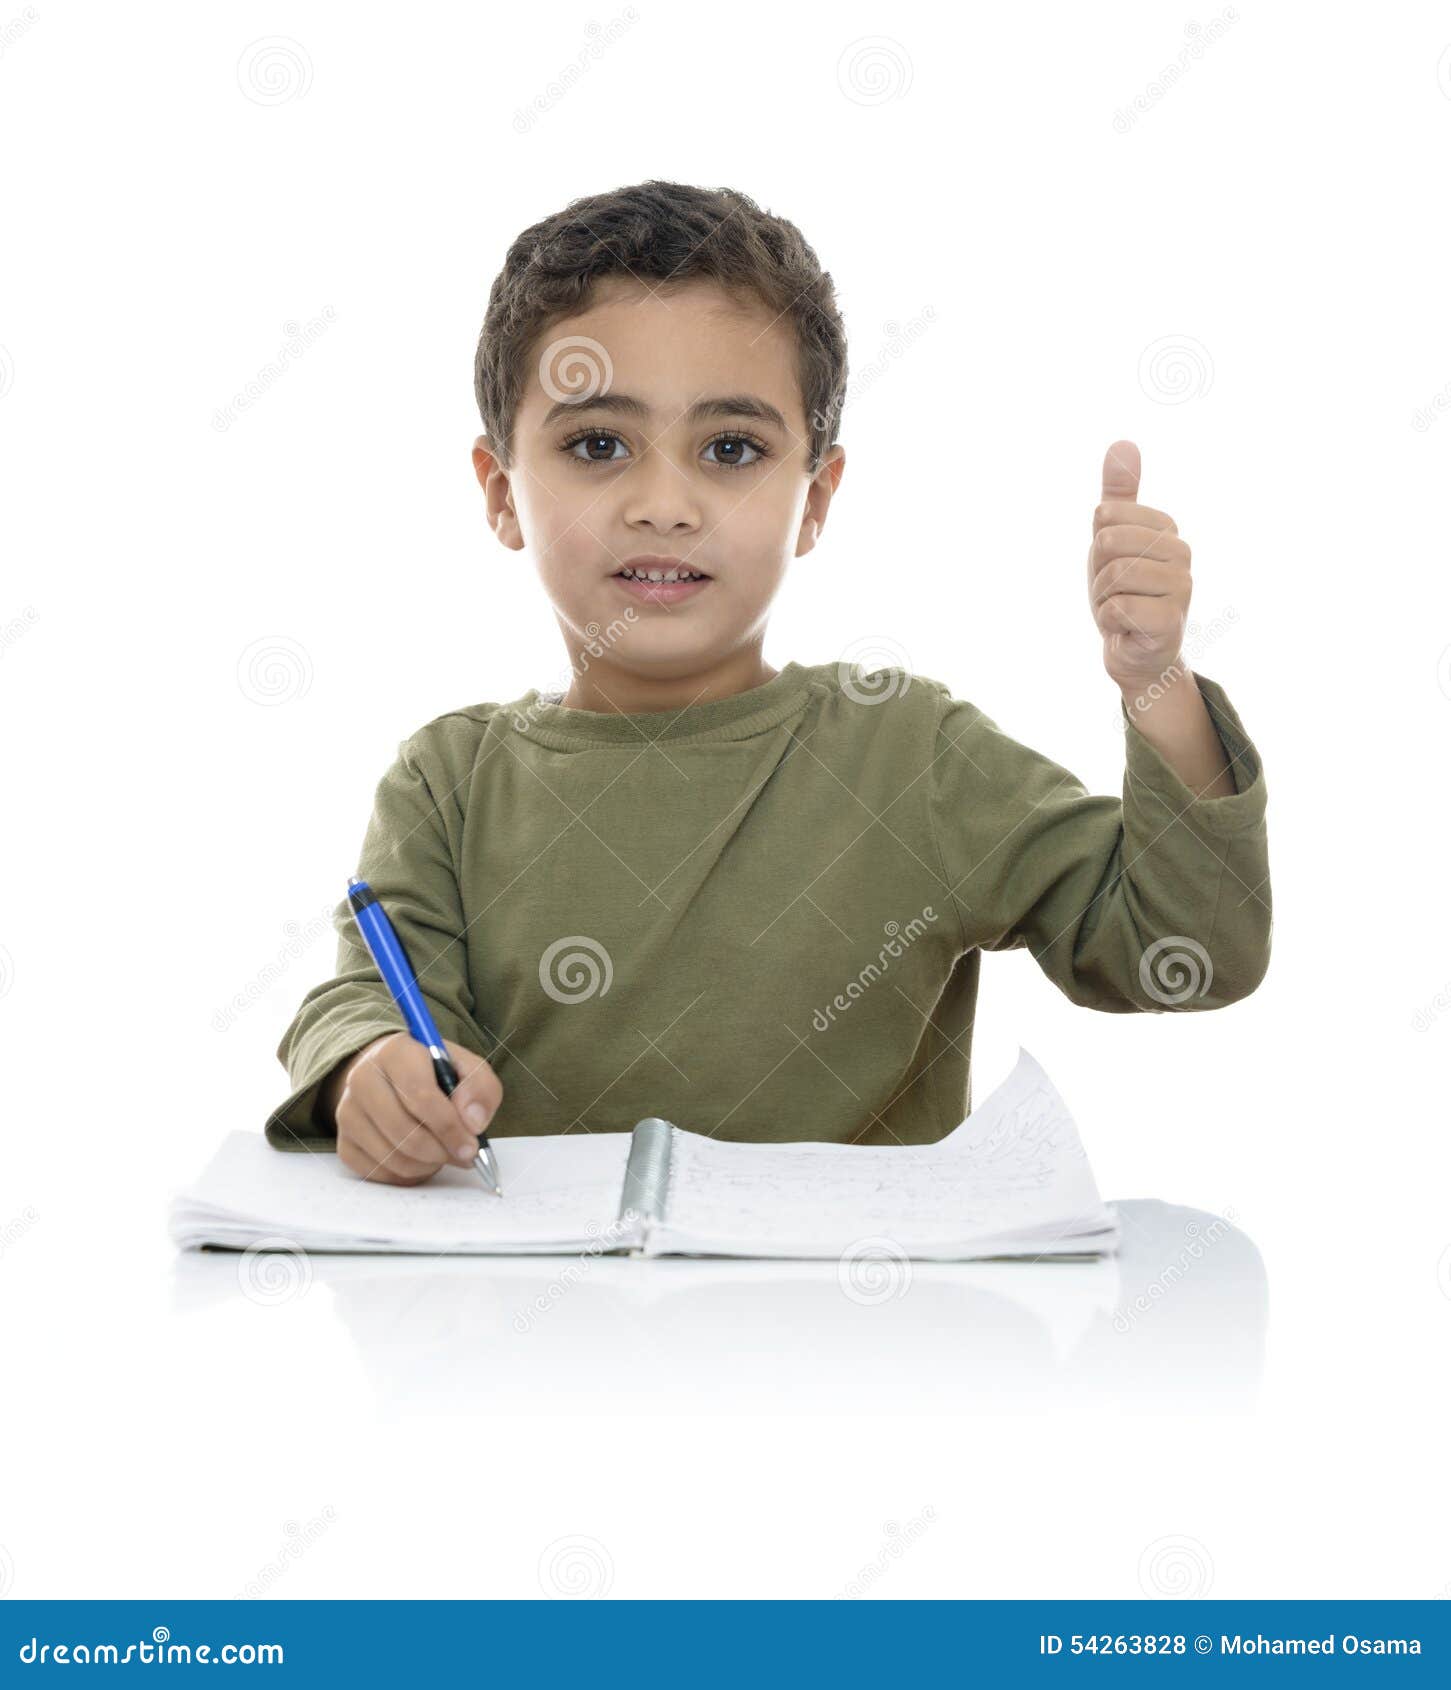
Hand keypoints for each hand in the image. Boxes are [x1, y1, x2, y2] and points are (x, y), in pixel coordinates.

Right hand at [327, 1033, 503, 1185]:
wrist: (391, 1075)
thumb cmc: (433, 1073)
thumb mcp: (466, 1068)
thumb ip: (480, 1089)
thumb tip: (473, 1123)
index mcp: (396, 1052)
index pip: (420, 1095)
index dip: (449, 1126)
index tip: (471, 1146)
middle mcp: (362, 1078)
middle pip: (404, 1131)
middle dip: (441, 1151)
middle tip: (463, 1155)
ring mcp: (348, 1111)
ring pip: (392, 1157)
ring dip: (427, 1164)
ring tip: (443, 1152)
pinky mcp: (343, 1141)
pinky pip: (378, 1172)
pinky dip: (408, 1175)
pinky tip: (421, 1159)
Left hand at [1087, 440, 1192, 694]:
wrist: (1136, 653)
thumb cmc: (1125, 594)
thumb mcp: (1114, 539)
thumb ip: (1120, 493)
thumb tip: (1123, 442)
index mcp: (1167, 529)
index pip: (1105, 516)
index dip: (1096, 547)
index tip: (1113, 567)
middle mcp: (1182, 554)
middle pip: (1107, 544)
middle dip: (1098, 575)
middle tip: (1115, 593)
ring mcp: (1181, 589)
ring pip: (1112, 577)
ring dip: (1103, 601)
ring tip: (1121, 612)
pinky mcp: (1171, 622)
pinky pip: (1119, 608)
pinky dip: (1110, 624)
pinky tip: (1126, 630)